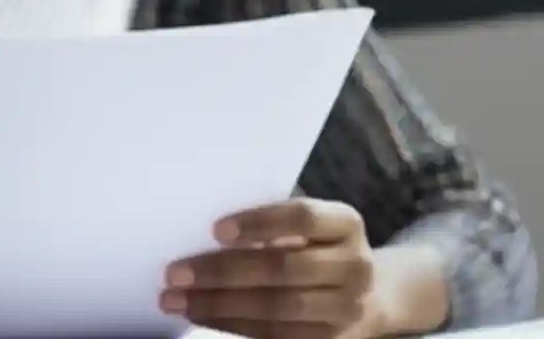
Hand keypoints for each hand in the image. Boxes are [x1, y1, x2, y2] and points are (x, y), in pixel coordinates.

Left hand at [161, 200, 384, 338]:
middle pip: (284, 267)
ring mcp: (346, 309)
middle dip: (223, 271)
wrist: (368, 296)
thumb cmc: (316, 247)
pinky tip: (201, 315)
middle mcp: (354, 266)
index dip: (259, 222)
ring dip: (219, 305)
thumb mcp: (308, 226)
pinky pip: (275, 334)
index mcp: (346, 223)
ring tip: (176, 300)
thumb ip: (270, 224)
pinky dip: (232, 324)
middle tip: (175, 272)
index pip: (302, 217)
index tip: (215, 230)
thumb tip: (202, 232)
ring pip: (277, 308)